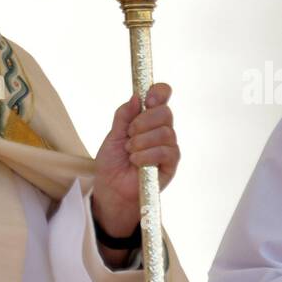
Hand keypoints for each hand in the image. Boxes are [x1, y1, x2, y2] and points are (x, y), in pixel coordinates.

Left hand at [91, 83, 180, 265]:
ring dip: (142, 142)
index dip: (159, 92)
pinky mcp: (171, 164)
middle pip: (165, 112)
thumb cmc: (113, 163)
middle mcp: (161, 129)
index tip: (148, 99)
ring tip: (130, 152)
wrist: (111, 189)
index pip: (162, 95)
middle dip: (143, 122)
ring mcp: (169, 146)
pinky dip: (147, 155)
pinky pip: (166, 151)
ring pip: (165, 132)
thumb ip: (123, 116)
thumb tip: (135, 97)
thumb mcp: (113, 136)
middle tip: (129, 135)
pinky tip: (136, 162)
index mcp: (148, 118)